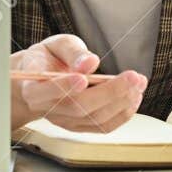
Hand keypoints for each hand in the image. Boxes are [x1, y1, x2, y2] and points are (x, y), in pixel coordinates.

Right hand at [10, 34, 146, 132]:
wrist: (40, 80)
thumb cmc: (48, 59)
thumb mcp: (56, 45)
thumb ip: (72, 52)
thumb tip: (90, 62)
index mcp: (33, 87)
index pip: (43, 92)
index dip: (63, 87)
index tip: (82, 78)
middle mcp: (47, 109)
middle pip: (77, 107)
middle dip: (109, 93)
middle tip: (133, 77)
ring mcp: (64, 121)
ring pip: (94, 119)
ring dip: (121, 103)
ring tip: (139, 83)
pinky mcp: (79, 127)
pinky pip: (102, 127)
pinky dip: (122, 114)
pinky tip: (133, 97)